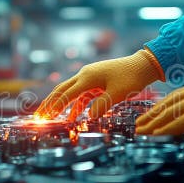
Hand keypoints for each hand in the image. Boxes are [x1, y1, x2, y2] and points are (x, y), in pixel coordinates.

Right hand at [35, 49, 163, 120]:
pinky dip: (76, 104)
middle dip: (50, 104)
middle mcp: (85, 75)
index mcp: (88, 77)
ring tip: (51, 116)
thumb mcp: (117, 93)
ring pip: (71, 92)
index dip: (55, 107)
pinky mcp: (97, 81)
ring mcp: (90, 77)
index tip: (45, 117)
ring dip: (61, 104)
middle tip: (40, 116)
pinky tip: (74, 115)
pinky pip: (82, 94)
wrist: (144, 65)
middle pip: (62, 90)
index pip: (67, 94)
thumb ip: (102, 105)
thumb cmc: (132, 77)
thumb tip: (90, 116)